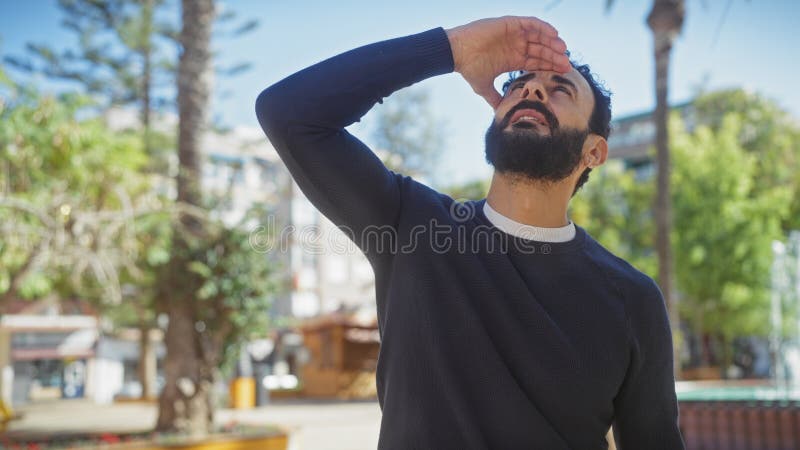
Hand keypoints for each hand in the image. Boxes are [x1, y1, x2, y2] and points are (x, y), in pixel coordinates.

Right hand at [446, 16, 569, 107]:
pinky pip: (531, 23)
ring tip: (563, 50)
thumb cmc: (468, 69)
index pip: (537, 62)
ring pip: (539, 36)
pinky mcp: (510, 24)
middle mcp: (516, 46)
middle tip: (567, 64)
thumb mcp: (484, 88)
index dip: (551, 66)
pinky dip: (543, 27)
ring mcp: (514, 34)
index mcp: (513, 59)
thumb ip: (494, 99)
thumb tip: (499, 114)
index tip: (564, 72)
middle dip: (555, 56)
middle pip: (542, 50)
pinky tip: (554, 34)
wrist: (456, 53)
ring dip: (552, 41)